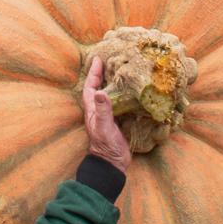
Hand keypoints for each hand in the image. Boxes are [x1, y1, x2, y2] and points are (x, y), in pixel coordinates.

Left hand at [81, 55, 131, 171]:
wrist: (112, 163)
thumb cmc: (105, 146)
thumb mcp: (104, 127)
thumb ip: (103, 111)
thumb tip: (100, 92)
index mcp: (92, 110)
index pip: (90, 87)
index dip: (94, 73)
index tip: (98, 59)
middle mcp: (99, 110)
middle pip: (99, 87)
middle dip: (103, 73)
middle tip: (110, 59)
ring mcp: (109, 115)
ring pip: (109, 94)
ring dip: (113, 82)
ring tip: (121, 70)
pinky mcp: (118, 120)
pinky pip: (120, 103)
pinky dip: (124, 94)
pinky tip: (132, 90)